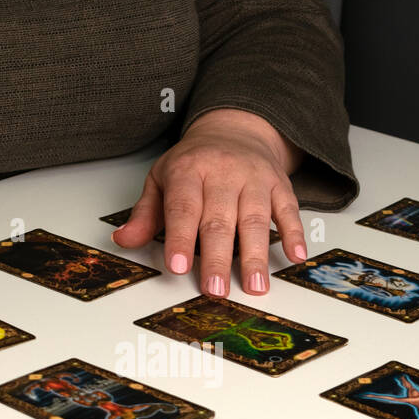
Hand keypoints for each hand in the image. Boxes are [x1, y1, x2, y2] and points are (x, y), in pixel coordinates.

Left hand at [112, 108, 305, 297]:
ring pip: (254, 219)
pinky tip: (295, 257)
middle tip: (215, 289)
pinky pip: (288, 210)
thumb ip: (145, 214)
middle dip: (218, 258)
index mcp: (188, 170)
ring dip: (255, 256)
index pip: (183, 208)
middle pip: (219, 219)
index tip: (179, 267)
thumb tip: (123, 241)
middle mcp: (223, 172)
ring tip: (254, 286)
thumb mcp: (161, 179)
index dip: (180, 238)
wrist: (235, 129)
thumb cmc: (195, 162)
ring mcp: (254, 178)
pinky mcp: (279, 184)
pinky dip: (294, 234)